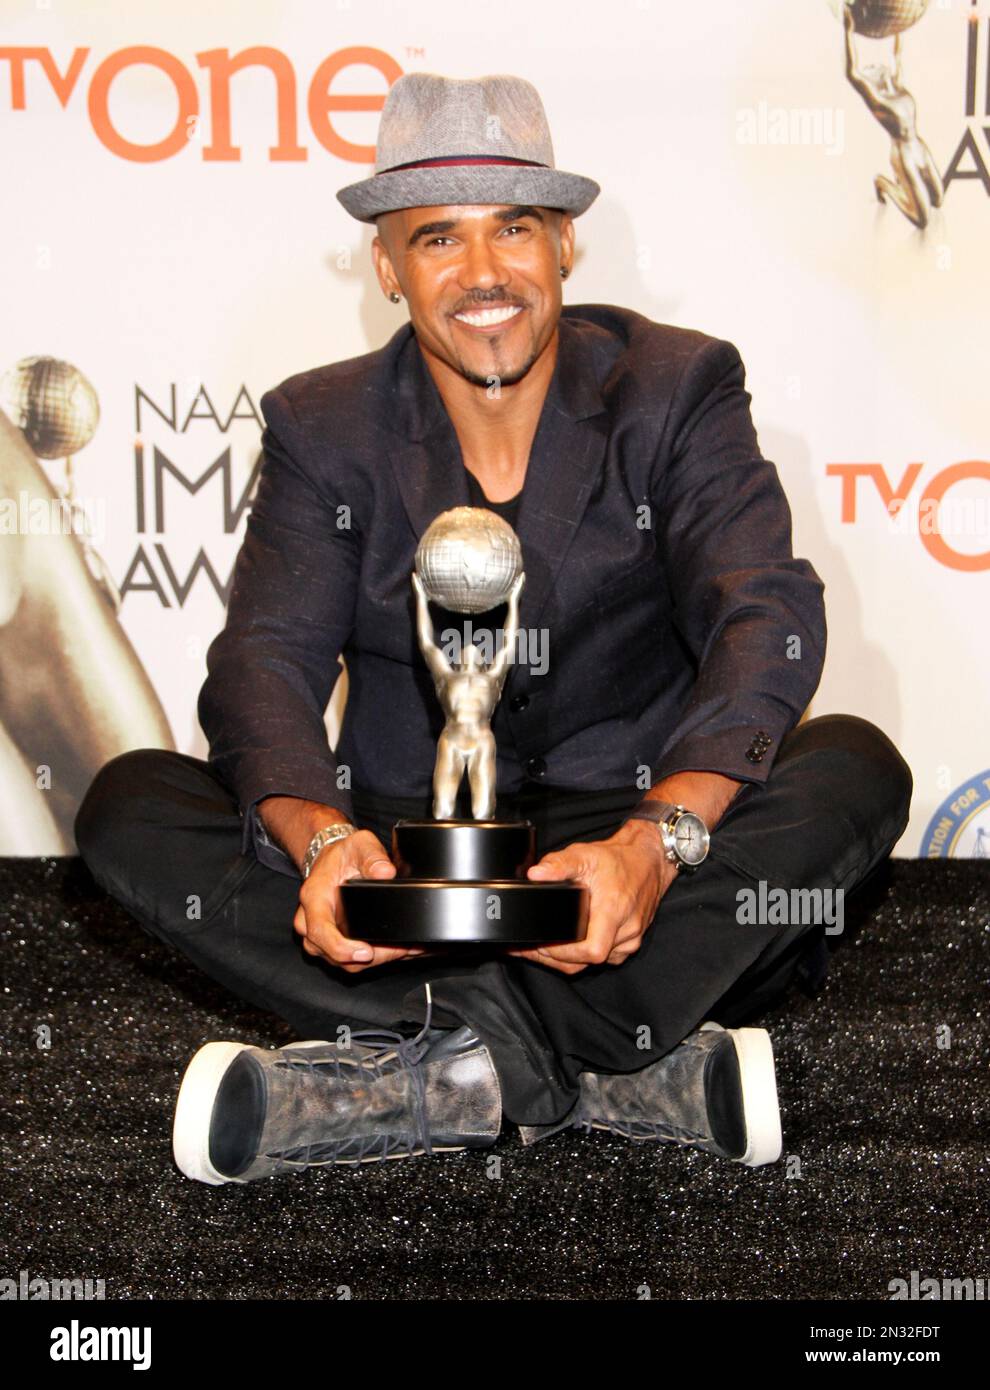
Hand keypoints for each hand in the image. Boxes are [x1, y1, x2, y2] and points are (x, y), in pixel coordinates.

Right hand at [293, 829, 425, 972]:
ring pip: (342, 962)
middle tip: (403, 949)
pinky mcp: (329, 943)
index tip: (366, 953)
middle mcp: (309, 921)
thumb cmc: (342, 855)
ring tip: (407, 949)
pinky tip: (398, 951)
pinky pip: (347, 960)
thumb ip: (373, 856)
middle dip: (371, 958)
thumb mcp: (359, 845)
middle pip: (333, 954)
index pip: (320, 931)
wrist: (330, 860)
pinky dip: (374, 959)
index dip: (341, 948)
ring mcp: (317, 936)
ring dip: (376, 961)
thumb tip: (385, 873)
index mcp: (313, 897)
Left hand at [505, 820, 677, 973]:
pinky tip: (569, 945)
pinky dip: (585, 955)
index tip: (543, 945)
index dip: (564, 954)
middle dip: (558, 959)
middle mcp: (626, 930)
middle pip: (589, 961)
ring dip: (569, 959)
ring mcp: (631, 939)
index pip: (592, 950)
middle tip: (532, 947)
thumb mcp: (584, 854)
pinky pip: (606, 958)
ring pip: (596, 963)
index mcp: (614, 910)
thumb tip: (535, 874)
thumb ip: (558, 864)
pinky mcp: (631, 943)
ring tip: (545, 946)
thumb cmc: (617, 860)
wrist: (647, 861)